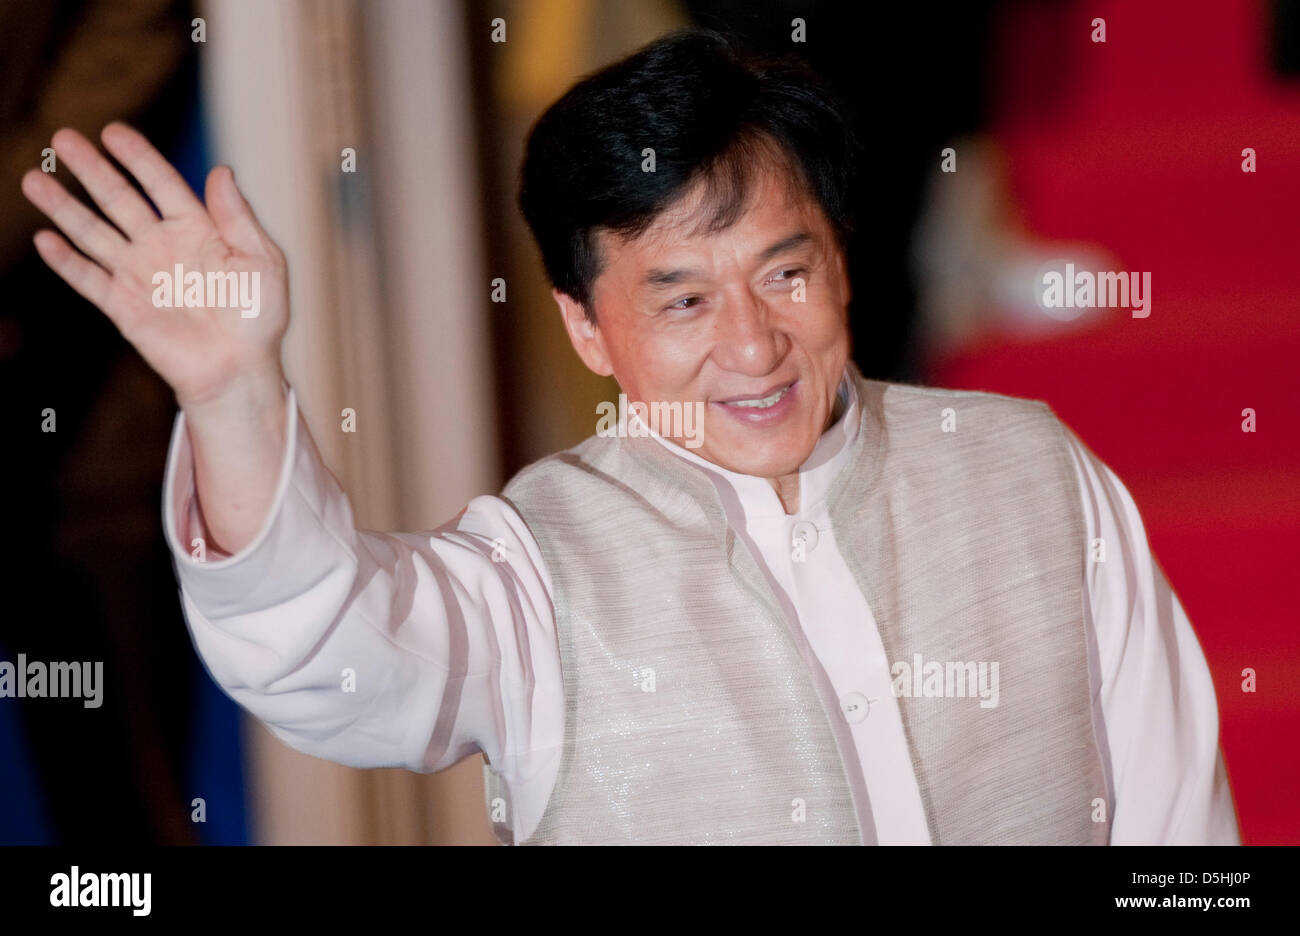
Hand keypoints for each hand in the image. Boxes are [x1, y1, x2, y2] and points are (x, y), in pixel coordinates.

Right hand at [21, 123, 288, 407]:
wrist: (240, 369)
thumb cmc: (259, 317)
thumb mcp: (262, 262)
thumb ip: (238, 218)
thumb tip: (221, 170)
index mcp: (198, 229)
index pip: (161, 184)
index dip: (138, 158)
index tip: (113, 132)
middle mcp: (162, 245)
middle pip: (119, 199)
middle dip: (91, 169)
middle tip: (63, 138)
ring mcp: (139, 274)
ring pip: (94, 233)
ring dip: (64, 208)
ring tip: (33, 180)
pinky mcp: (124, 306)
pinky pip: (89, 280)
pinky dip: (67, 262)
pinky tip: (44, 240)